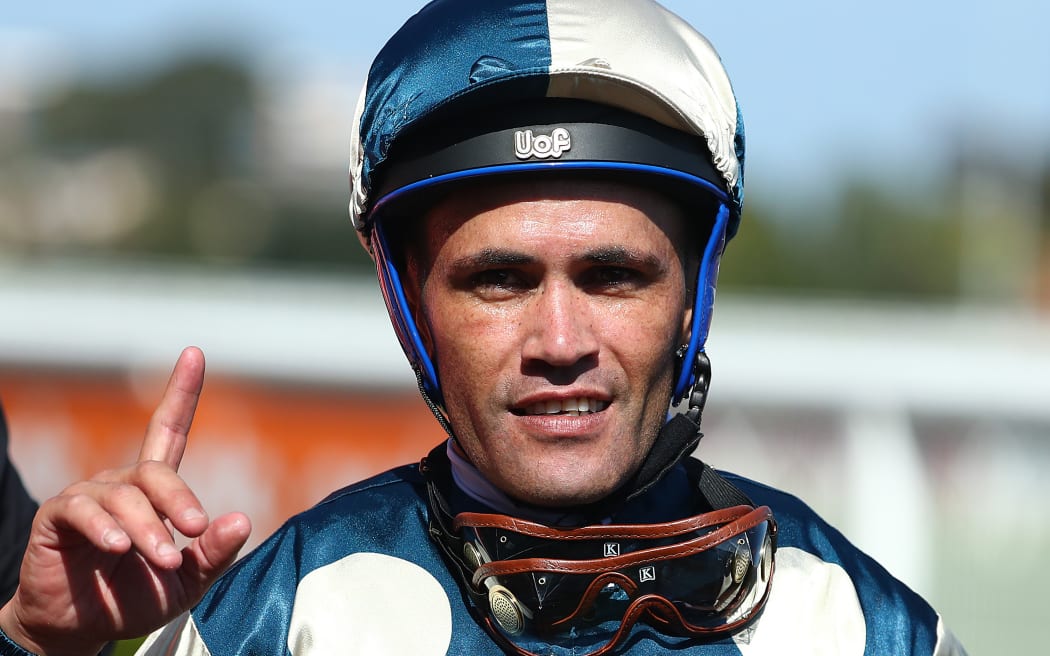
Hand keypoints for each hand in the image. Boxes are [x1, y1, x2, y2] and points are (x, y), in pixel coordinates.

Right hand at [0, 347, 251, 655]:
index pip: (169, 431)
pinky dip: (105, 527)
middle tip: (195, 529)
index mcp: (155, 490)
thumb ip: (214, 553)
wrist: (80, 631)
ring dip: (149, 530)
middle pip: (157, 472)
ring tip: (165, 559)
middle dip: (180, 500)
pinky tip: (119, 547)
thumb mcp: (187, 580)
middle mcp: (122, 484)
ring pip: (126, 498)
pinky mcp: (56, 517)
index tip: (194, 353)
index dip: (182, 393)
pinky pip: (83, 510)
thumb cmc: (136, 597)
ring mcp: (88, 497)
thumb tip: (242, 520)